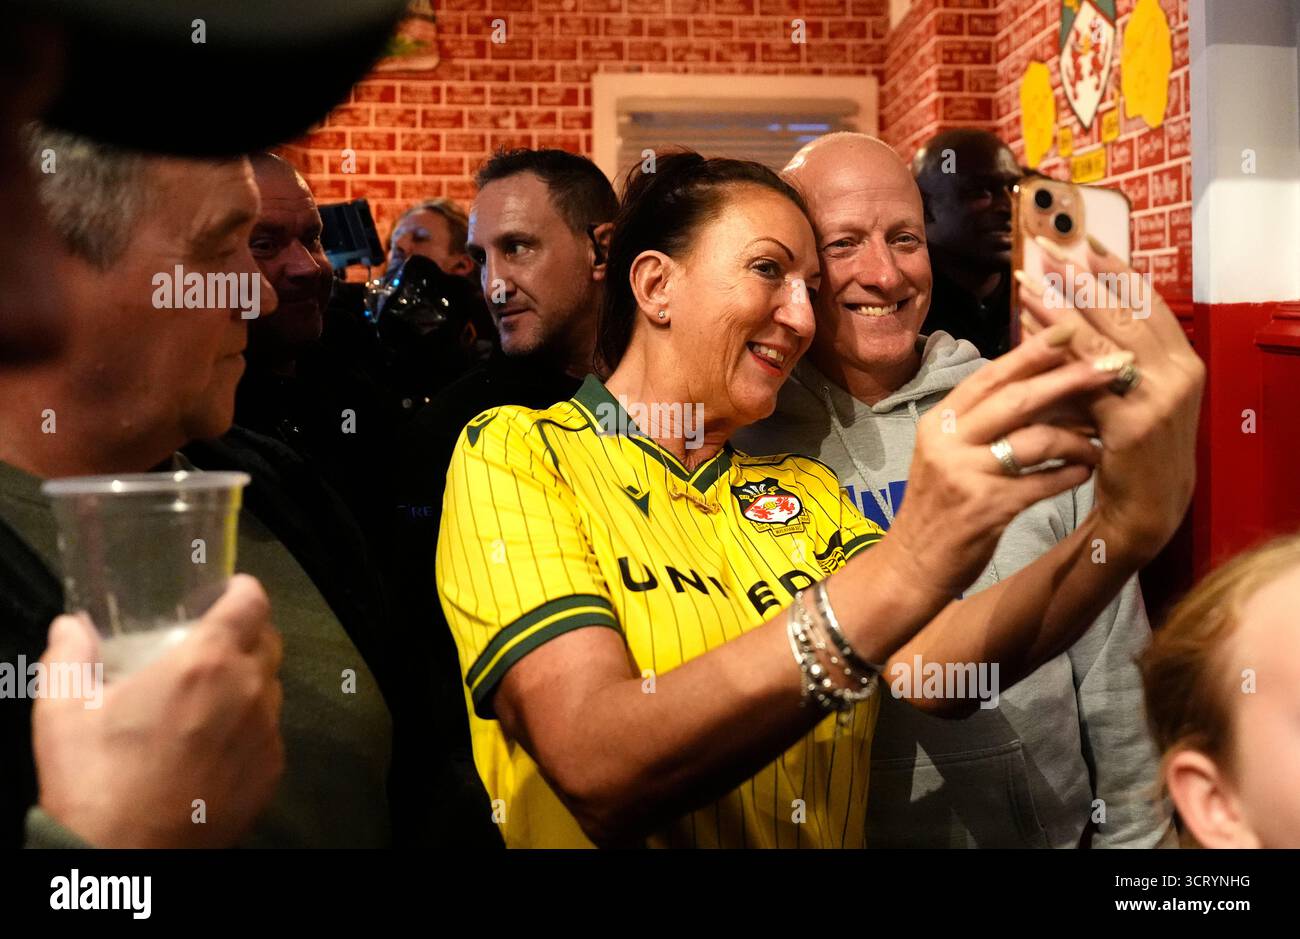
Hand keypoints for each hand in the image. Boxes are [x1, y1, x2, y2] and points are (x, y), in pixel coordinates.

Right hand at [32, 574, 284, 847]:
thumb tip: (70, 626)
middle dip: (246, 635)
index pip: (252, 604)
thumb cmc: (95, 782)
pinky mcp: (272, 771)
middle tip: (211, 646)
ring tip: (208, 700)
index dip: (244, 591)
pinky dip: (251, 727)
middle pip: (268, 642)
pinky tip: (215, 744)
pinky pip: (270, 733)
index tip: (230, 590)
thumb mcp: (63, 714)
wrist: (126, 858)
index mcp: (205, 663)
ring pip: (272, 688)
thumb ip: (70, 658)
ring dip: (249, 682)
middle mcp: (248, 690)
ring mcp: (266, 734)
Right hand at [887, 323, 1118, 599]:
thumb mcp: (946, 453)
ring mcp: (965, 474)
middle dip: (1069, 379)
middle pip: (1017, 398)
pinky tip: (1086, 472)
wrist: (911, 563)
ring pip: (1035, 440)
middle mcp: (947, 441)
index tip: (1073, 327)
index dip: (1032, 351)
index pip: (990, 375)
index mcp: (939, 421)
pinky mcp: (985, 508)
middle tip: (1111, 368)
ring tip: (1102, 442)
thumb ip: (979, 420)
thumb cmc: (938, 505)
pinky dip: (1070, 474)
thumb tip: (1035, 380)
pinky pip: (1042, 482)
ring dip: (1078, 438)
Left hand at [1017, 236, 1204, 564]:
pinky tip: (1030, 334)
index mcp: (1182, 359)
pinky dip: (1058, 353)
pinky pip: (1087, 379)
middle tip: (1047, 248)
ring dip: (1062, 306)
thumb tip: (1067, 314)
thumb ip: (1111, 357)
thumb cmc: (1131, 448)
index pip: (1148, 302)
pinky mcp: (1132, 423)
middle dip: (1083, 277)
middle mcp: (1178, 372)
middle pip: (1125, 311)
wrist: (1148, 508)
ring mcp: (1158, 397)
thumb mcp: (1131, 393)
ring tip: (1028, 281)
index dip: (1118, 270)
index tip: (1088, 241)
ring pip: (1104, 338)